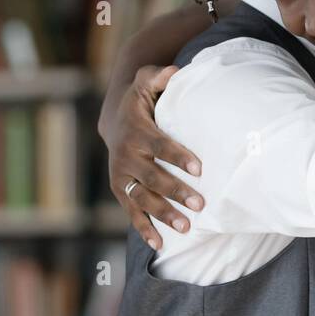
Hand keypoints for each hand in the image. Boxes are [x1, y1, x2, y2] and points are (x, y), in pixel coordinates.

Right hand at [104, 64, 203, 249]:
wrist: (114, 119)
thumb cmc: (140, 100)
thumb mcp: (145, 82)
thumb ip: (159, 77)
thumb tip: (174, 71)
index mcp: (136, 130)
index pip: (159, 145)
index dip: (178, 156)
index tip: (200, 168)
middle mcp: (126, 156)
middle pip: (153, 176)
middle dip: (176, 191)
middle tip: (200, 203)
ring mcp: (122, 175)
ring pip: (143, 198)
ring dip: (164, 213)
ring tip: (187, 227)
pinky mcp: (121, 189)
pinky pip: (132, 211)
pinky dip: (144, 228)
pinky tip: (161, 243)